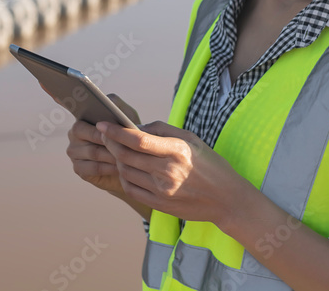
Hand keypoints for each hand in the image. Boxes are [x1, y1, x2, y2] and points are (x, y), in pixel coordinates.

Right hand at [58, 89, 140, 195]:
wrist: (135, 164)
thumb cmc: (129, 136)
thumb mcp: (128, 116)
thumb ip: (116, 105)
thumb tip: (106, 100)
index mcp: (82, 115)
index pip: (63, 100)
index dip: (52, 92)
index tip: (43, 81)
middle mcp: (74, 132)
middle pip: (80, 130)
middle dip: (100, 135)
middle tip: (114, 138)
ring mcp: (74, 151)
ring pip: (91, 150)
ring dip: (109, 153)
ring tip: (124, 154)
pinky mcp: (80, 168)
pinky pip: (92, 167)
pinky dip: (107, 167)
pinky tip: (118, 167)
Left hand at [96, 120, 250, 226]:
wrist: (226, 199)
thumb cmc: (209, 164)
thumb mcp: (191, 139)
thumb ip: (162, 130)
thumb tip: (136, 127)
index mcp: (176, 150)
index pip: (138, 140)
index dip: (116, 131)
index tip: (103, 123)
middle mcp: (167, 171)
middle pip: (126, 155)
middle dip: (109, 142)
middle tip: (104, 133)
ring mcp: (162, 190)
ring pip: (125, 171)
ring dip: (116, 158)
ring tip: (116, 149)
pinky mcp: (159, 204)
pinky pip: (131, 188)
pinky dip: (123, 176)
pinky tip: (126, 167)